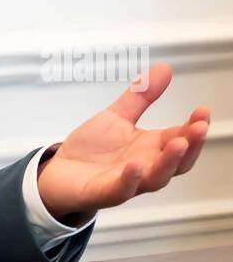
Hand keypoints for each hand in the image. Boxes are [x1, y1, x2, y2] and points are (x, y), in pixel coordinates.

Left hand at [37, 63, 209, 224]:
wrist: (59, 172)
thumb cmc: (92, 150)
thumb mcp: (118, 116)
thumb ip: (141, 96)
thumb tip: (164, 69)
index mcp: (150, 148)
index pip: (180, 138)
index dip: (194, 126)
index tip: (203, 111)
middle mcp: (144, 166)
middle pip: (177, 162)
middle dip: (191, 145)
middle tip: (199, 127)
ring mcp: (127, 182)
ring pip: (156, 178)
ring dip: (169, 162)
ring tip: (178, 143)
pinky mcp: (104, 192)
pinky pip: (121, 189)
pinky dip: (130, 180)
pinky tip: (134, 166)